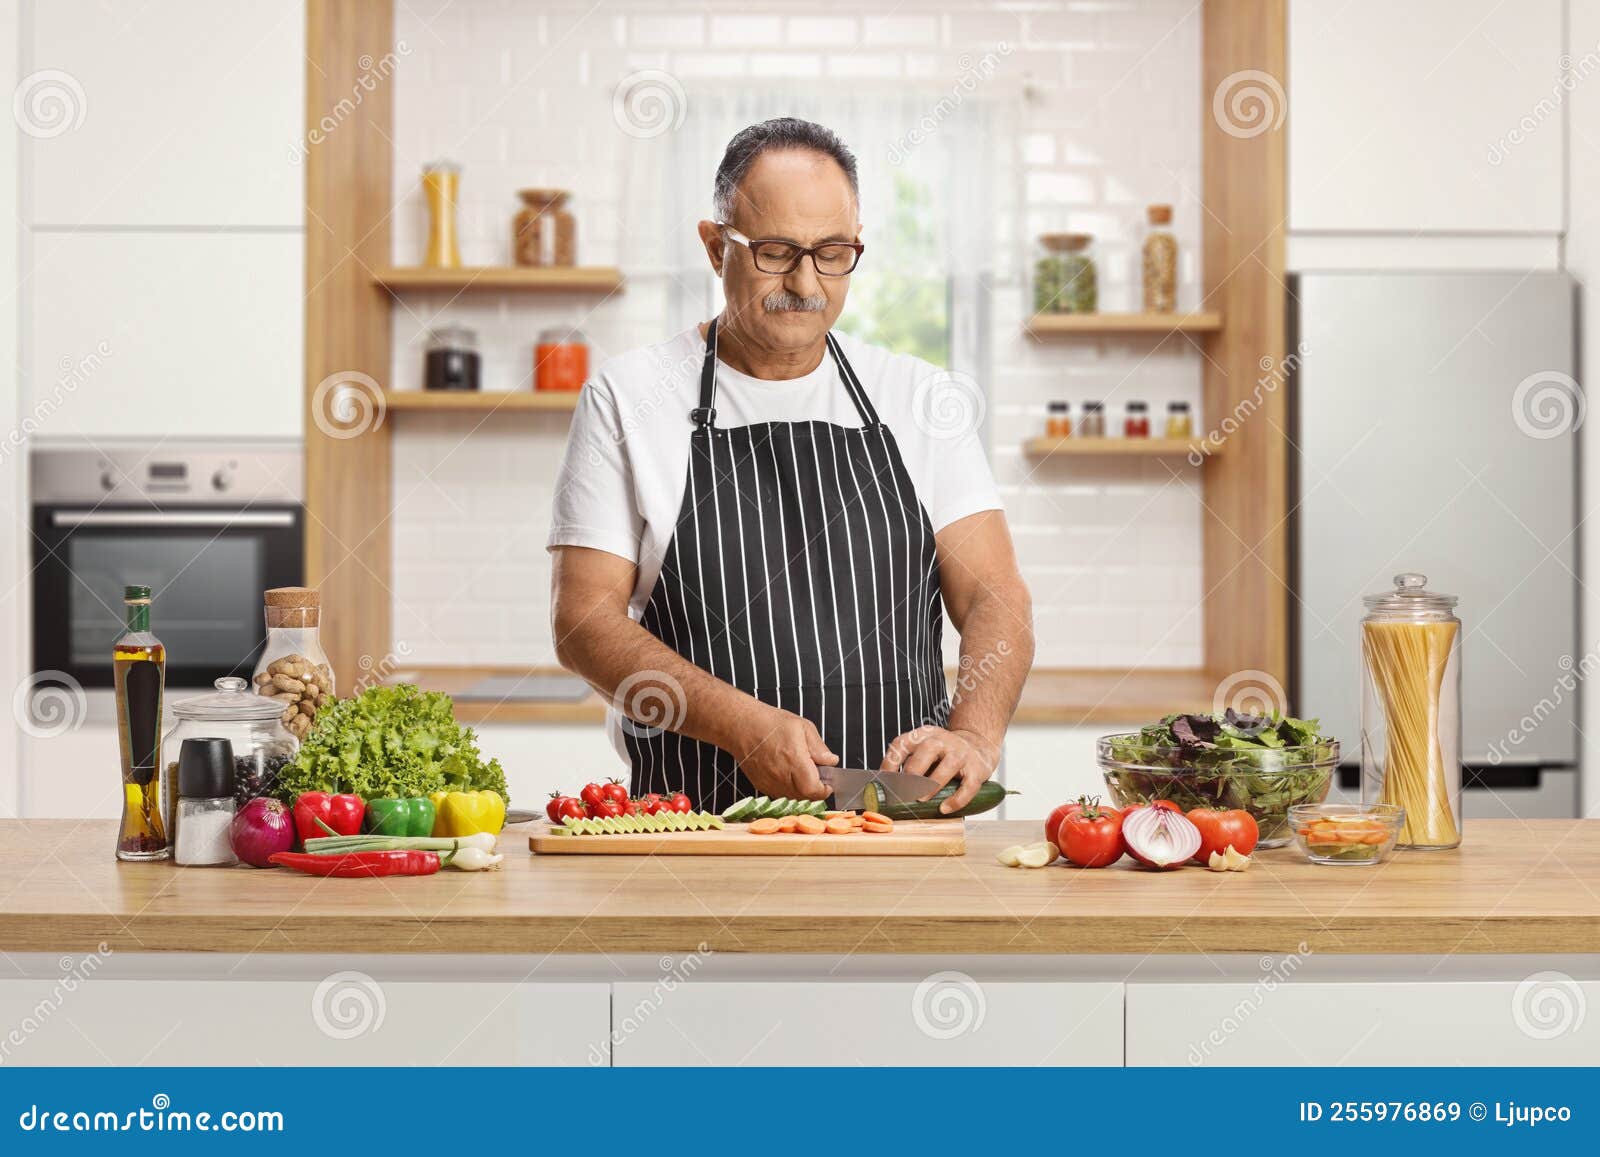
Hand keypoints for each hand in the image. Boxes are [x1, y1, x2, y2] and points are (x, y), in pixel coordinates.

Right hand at [727, 705, 835, 800]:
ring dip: (802, 790)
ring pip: (793, 798)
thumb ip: (819, 747)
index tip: (829, 783)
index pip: (813, 789)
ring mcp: (769, 782)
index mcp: (794, 759)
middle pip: (804, 796)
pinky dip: (788, 789)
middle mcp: (781, 775)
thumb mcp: (802, 727)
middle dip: (815, 789)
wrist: (742, 726)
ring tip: (801, 772)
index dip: (824, 790)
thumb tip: (831, 761)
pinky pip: (780, 794)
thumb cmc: (770, 723)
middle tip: (817, 775)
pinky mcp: (761, 785)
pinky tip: (788, 774)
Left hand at [881, 727, 999, 813]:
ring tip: (921, 800)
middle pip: (927, 750)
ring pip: (948, 765)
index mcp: (924, 735)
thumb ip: (908, 764)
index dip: (891, 762)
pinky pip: (968, 785)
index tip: (885, 781)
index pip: (903, 743)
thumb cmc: (943, 754)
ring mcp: (962, 753)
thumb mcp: (924, 750)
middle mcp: (943, 740)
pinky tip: (945, 808)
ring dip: (933, 784)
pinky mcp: (977, 769)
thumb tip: (885, 790)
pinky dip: (957, 799)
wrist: (977, 746)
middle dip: (913, 773)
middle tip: (904, 792)